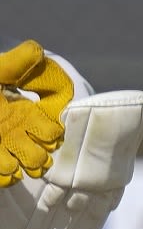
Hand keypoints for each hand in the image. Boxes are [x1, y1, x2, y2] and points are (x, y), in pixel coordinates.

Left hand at [0, 40, 74, 184]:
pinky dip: (4, 176)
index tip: (42, 133)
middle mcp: (17, 133)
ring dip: (19, 167)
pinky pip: (5, 178)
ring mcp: (3, 149)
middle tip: (23, 148)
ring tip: (6, 160)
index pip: (52, 132)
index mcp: (24, 113)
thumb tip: (39, 50)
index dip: (50, 134)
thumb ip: (15, 61)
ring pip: (26, 170)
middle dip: (37, 156)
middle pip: (43, 156)